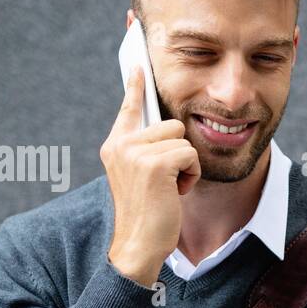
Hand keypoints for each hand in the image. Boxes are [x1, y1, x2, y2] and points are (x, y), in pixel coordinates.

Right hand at [100, 65, 201, 286]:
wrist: (138, 245)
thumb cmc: (148, 214)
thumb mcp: (142, 176)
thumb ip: (147, 151)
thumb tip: (169, 128)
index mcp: (115, 145)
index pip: (129, 107)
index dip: (135, 84)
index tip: (138, 62)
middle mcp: (120, 144)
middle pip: (171, 124)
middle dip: (179, 152)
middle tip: (166, 181)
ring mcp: (134, 153)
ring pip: (182, 138)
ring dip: (186, 165)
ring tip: (169, 187)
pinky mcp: (153, 164)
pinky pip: (190, 154)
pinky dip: (191, 175)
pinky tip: (175, 192)